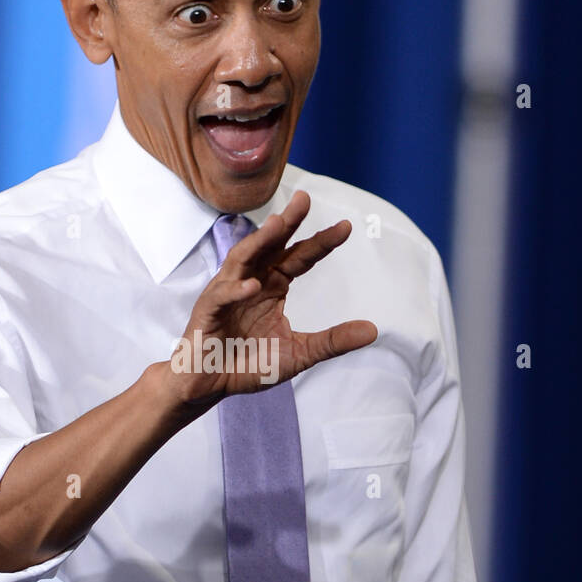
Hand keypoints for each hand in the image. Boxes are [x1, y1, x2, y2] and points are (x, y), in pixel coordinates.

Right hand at [163, 190, 376, 408]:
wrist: (210, 383)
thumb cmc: (248, 364)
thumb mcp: (299, 353)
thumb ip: (332, 340)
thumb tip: (373, 330)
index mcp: (273, 286)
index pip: (299, 258)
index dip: (320, 242)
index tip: (346, 226)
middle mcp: (251, 281)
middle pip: (271, 245)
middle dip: (287, 222)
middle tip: (304, 199)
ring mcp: (227, 293)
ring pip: (243, 259)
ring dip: (259, 241)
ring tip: (278, 224)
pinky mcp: (208, 311)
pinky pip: (222, 296)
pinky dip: (236, 290)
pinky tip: (252, 286)